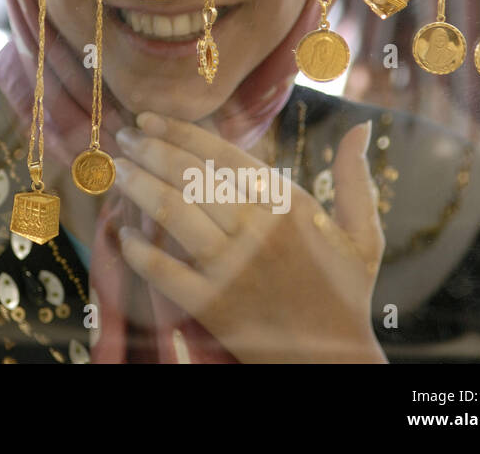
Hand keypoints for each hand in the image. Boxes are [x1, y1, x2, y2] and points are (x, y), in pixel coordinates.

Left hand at [113, 111, 386, 363]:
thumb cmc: (345, 294)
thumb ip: (354, 178)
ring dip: (138, 186)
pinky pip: (164, 271)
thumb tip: (361, 127)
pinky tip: (124, 234)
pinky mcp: (212, 306)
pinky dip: (139, 251)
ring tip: (117, 169)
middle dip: (150, 150)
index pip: (224, 154)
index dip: (181, 132)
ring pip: (173, 214)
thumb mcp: (363, 235)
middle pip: (191, 177)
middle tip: (124, 136)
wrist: (335, 362)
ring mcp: (233, 269)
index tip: (150, 117)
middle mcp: (258, 232)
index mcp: (289, 206)